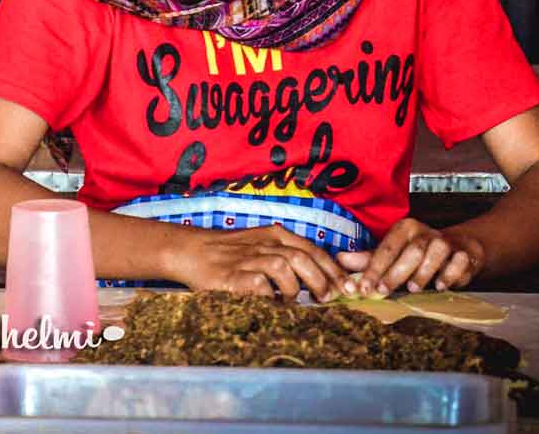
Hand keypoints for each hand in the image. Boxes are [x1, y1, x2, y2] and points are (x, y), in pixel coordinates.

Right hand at [161, 224, 347, 301]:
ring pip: (284, 268)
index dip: (333, 270)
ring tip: (289, 300)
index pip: (312, 250)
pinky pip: (259, 286)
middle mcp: (263, 244)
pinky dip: (269, 298)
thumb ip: (286, 255)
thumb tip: (321, 278)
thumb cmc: (229, 253)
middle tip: (326, 298)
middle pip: (302, 258)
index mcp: (274, 235)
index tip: (347, 288)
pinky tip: (268, 304)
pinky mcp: (232, 277)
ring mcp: (248, 259)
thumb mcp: (260, 245)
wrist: (191, 250)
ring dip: (293, 289)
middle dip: (320, 280)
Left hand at [336, 218, 485, 295]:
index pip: (386, 248)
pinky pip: (459, 262)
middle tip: (383, 291)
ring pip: (436, 253)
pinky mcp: (465, 253)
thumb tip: (340, 260)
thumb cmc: (417, 252)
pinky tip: (440, 286)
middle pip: (411, 251)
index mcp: (404, 229)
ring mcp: (446, 242)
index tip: (364, 288)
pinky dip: (450, 274)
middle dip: (396, 272)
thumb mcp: (392, 253)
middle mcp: (425, 232)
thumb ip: (368, 259)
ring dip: (424, 272)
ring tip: (413, 289)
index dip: (374, 269)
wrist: (457, 247)